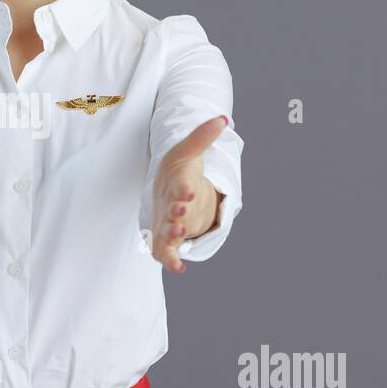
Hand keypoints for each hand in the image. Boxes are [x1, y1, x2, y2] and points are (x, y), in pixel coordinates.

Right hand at [150, 117, 226, 273]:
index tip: (189, 191)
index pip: (180, 183)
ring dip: (172, 235)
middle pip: (171, 209)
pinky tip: (180, 268)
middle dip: (176, 214)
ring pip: (166, 231)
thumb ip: (203, 137)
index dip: (183, 188)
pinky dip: (169, 260)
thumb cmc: (179, 171)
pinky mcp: (166, 237)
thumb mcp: (190, 152)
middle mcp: (169, 203)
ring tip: (181, 236)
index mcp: (177, 182)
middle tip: (181, 217)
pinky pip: (165, 251)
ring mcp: (166, 221)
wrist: (164, 188)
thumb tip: (222, 119)